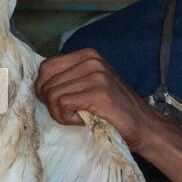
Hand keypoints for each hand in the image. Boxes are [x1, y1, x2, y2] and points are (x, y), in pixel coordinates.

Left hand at [34, 48, 158, 152]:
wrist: (143, 126)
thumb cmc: (112, 110)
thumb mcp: (89, 84)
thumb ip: (68, 78)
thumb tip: (39, 84)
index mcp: (87, 55)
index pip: (46, 67)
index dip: (44, 88)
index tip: (58, 102)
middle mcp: (91, 61)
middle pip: (46, 82)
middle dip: (51, 103)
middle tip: (70, 112)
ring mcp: (95, 75)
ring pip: (52, 94)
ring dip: (60, 113)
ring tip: (79, 116)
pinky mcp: (98, 93)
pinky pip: (62, 104)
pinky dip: (67, 118)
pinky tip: (82, 120)